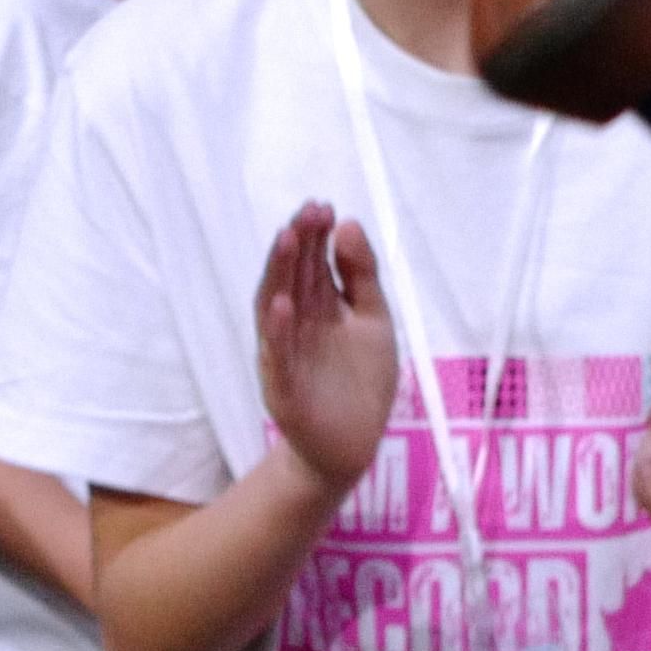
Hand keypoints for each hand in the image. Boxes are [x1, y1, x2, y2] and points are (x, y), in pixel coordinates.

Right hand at [257, 206, 400, 488]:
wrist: (352, 445)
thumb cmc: (361, 381)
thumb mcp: (373, 320)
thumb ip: (362, 275)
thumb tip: (348, 223)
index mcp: (317, 306)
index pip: (311, 263)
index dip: (314, 235)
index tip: (323, 206)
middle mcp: (296, 325)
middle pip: (292, 277)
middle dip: (298, 244)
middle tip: (308, 212)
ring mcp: (286, 355)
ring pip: (277, 309)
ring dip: (280, 274)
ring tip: (288, 240)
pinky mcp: (285, 389)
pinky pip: (278, 358)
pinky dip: (278, 333)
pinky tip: (281, 305)